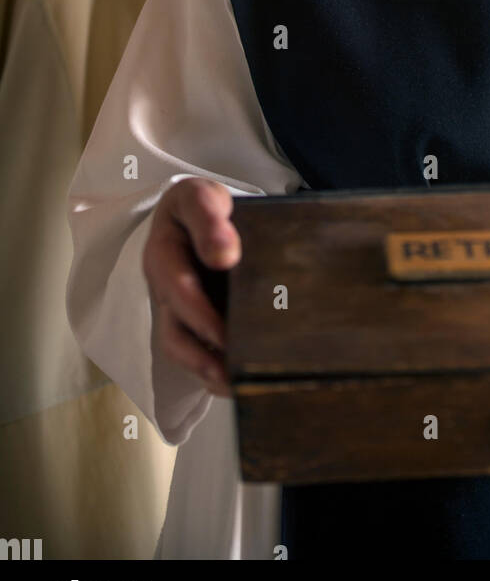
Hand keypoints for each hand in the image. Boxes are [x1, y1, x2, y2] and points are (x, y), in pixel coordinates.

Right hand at [143, 177, 240, 397]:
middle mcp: (163, 279)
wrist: (198, 217)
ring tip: (234, 381)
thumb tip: (224, 256)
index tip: (226, 293)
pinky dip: (209, 371)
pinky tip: (234, 382)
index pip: (178, 274)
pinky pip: (189, 352)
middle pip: (176, 314)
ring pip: (177, 341)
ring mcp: (171, 305)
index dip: (200, 299)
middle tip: (235, 358)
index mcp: (164, 246)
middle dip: (204, 338)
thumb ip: (209, 219)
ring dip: (203, 365)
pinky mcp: (185, 323)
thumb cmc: (204, 208)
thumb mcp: (204, 197)